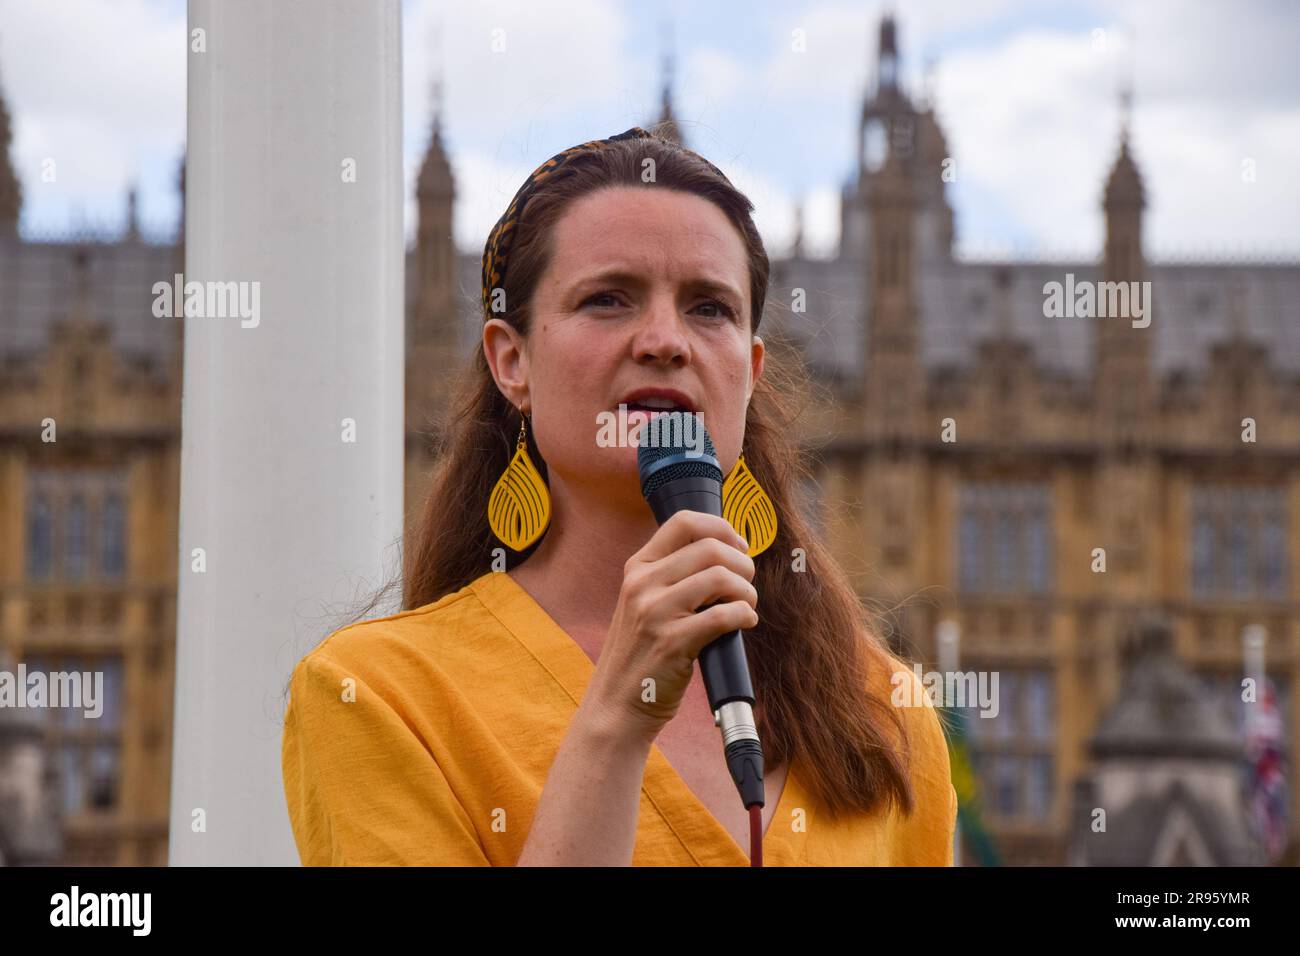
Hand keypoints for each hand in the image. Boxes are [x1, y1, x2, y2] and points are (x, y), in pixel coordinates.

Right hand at [582, 510, 757, 745]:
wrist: (616, 704)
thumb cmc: (640, 655)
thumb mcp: (642, 603)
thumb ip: (672, 577)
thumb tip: (726, 554)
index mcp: (638, 568)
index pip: (684, 522)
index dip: (722, 528)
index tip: (739, 546)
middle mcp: (642, 584)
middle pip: (711, 548)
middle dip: (742, 564)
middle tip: (747, 585)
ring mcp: (655, 612)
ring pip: (721, 578)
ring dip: (747, 591)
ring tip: (746, 606)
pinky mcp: (672, 643)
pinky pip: (724, 615)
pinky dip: (744, 615)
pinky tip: (744, 623)